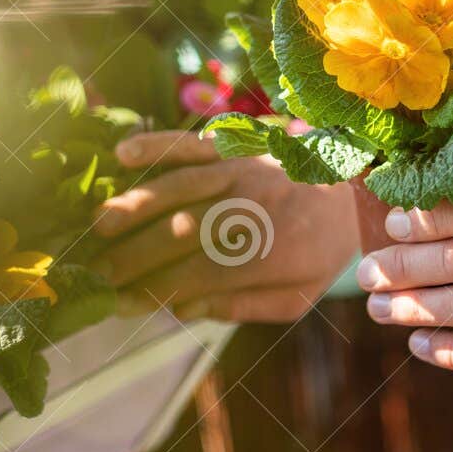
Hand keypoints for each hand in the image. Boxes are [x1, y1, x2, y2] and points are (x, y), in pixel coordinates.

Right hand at [91, 130, 357, 322]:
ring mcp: (246, 169)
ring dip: (133, 206)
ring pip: (179, 186)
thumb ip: (239, 307)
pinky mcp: (241, 143)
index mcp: (269, 254)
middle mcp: (253, 208)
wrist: (358, 192)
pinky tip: (122, 154)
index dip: (151, 291)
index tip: (116, 304)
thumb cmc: (321, 253)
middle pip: (178, 233)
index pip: (195, 275)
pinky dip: (158, 145)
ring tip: (97, 227)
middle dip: (131, 256)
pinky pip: (194, 142)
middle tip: (94, 274)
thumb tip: (179, 310)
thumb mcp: (295, 298)